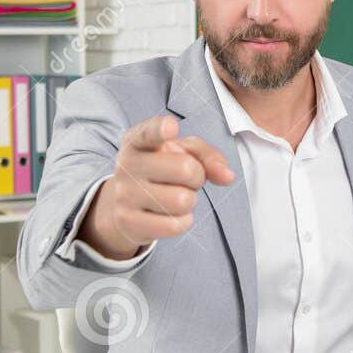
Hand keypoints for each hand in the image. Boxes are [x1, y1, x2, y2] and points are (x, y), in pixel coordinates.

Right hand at [78, 115, 234, 259]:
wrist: (125, 205)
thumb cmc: (160, 172)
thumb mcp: (181, 153)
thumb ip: (207, 155)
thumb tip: (228, 176)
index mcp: (138, 140)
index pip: (148, 132)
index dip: (162, 129)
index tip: (172, 127)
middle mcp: (126, 164)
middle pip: (186, 169)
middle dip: (197, 177)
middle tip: (185, 180)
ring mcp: (124, 194)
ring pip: (182, 200)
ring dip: (189, 201)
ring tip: (175, 196)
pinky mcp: (127, 221)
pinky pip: (174, 225)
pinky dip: (182, 221)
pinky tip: (170, 215)